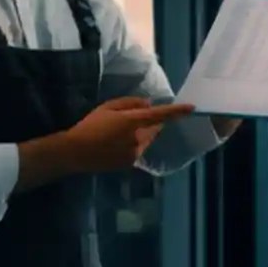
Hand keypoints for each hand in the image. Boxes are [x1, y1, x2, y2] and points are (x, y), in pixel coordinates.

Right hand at [63, 97, 194, 170]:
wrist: (75, 152)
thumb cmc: (90, 126)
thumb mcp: (108, 107)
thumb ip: (130, 103)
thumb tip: (148, 104)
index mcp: (132, 122)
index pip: (160, 115)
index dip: (177, 111)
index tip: (191, 108)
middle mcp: (138, 138)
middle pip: (155, 127)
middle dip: (151, 121)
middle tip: (132, 118)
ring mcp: (135, 152)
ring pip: (148, 139)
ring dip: (143, 133)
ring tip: (120, 132)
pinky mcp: (130, 163)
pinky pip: (140, 149)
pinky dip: (135, 143)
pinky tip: (117, 143)